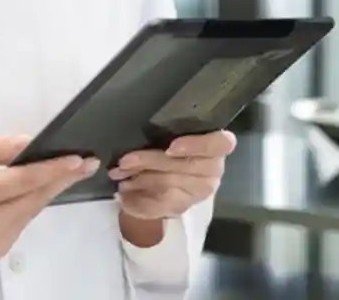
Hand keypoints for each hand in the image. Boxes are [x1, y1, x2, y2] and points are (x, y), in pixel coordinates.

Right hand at [0, 136, 100, 264]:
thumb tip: (26, 142)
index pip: (27, 180)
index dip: (55, 169)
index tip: (79, 159)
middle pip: (37, 198)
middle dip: (63, 179)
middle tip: (88, 163)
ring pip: (32, 211)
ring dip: (46, 191)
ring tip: (63, 172)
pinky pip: (21, 223)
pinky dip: (29, 205)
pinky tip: (30, 192)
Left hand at [110, 130, 236, 220]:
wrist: (169, 177)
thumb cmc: (170, 143)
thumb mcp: (169, 133)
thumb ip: (164, 131)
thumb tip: (135, 137)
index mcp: (216, 146)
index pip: (220, 144)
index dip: (196, 146)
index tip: (170, 148)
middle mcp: (213, 170)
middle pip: (183, 166)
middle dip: (150, 162)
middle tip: (124, 161)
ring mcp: (199, 191)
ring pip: (169, 185)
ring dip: (140, 181)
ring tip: (118, 175)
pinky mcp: (183, 207)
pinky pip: (160, 206)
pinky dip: (139, 201)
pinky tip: (124, 196)